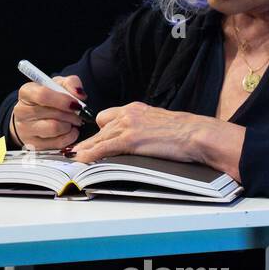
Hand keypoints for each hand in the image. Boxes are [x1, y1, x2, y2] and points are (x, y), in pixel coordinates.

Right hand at [11, 74, 86, 149]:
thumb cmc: (50, 99)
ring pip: (55, 128)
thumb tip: (79, 95)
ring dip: (70, 125)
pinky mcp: (33, 145)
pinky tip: (69, 131)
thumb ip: (71, 83)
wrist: (37, 118)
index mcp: (26, 93)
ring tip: (73, 122)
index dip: (63, 100)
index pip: (42, 95)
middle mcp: (21, 111)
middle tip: (80, 113)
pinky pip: (57, 143)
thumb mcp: (59, 85)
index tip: (76, 103)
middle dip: (72, 114)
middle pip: (52, 114)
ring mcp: (25, 130)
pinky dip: (69, 137)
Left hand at [70, 102, 243, 178]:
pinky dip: (89, 155)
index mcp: (136, 109)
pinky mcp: (129, 139)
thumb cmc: (185, 133)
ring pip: (97, 138)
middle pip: (99, 128)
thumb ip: (145, 128)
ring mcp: (127, 126)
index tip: (92, 139)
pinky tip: (80, 160)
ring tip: (71, 158)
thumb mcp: (160, 125)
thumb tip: (140, 141)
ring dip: (84, 149)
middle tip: (76, 151)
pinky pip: (102, 148)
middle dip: (89, 141)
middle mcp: (128, 113)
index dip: (100, 130)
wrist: (196, 134)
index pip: (108, 117)